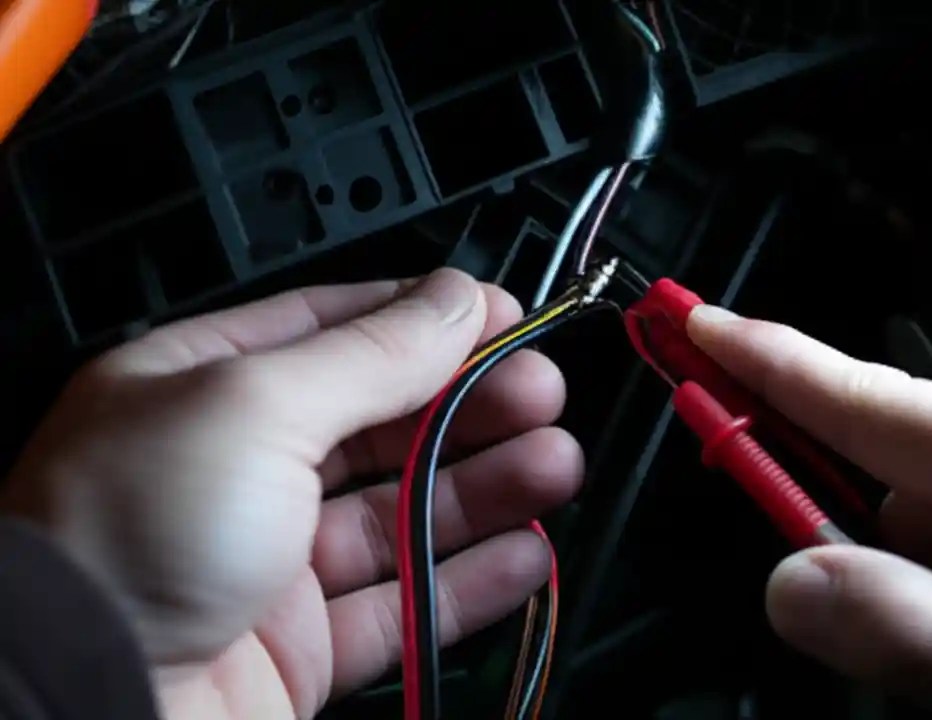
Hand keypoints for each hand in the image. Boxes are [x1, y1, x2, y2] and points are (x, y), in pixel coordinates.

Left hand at [1, 269, 582, 718]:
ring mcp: (267, 563)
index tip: (504, 316)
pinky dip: (467, 581)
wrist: (77, 711)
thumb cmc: (115, 549)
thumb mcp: (252, 409)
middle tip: (541, 391)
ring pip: (401, 513)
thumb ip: (368, 354)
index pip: (333, 331)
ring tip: (555, 465)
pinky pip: (400, 603)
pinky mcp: (297, 647)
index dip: (425, 321)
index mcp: (198, 391)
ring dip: (485, 488)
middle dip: (470, 403)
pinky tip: (522, 556)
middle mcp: (232, 472)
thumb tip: (452, 299)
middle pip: (380, 422)